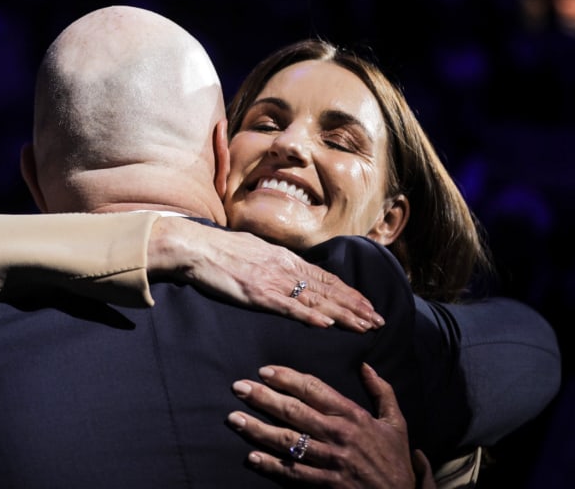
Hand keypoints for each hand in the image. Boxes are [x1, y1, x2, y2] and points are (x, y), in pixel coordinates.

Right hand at [148, 217, 383, 330]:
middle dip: (356, 307)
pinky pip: (288, 307)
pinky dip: (309, 316)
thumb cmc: (220, 249)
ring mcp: (273, 281)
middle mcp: (285, 268)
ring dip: (343, 315)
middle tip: (378, 321)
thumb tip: (288, 270)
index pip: (326, 277)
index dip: (349, 293)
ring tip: (364, 326)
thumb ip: (274, 262)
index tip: (368, 305)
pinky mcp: (257, 294)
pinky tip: (326, 324)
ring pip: (316, 300)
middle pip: (329, 289)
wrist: (195, 247)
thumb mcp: (255, 250)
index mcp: (285, 258)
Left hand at [226, 364, 418, 488]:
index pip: (314, 389)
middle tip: (239, 387)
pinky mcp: (327, 484)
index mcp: (353, 416)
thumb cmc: (394, 459)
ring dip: (258, 429)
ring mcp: (332, 461)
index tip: (265, 370)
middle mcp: (339, 435)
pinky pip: (294, 473)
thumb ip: (382, 391)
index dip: (287, 378)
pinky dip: (272, 465)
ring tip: (234, 419)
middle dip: (263, 398)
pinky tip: (252, 456)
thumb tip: (366, 366)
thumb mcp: (396, 422)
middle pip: (294, 411)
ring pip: (289, 441)